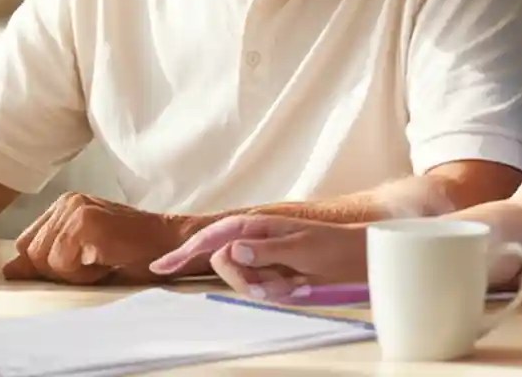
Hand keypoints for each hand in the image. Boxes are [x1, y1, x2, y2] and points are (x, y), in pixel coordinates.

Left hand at [1, 193, 186, 284]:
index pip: (26, 246)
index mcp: (63, 207)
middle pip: (31, 255)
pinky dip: (84, 273)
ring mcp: (75, 209)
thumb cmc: (134, 255)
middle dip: (61, 271)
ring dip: (74, 273)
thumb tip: (9, 270)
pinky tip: (107, 260)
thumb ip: (46, 260)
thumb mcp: (82, 258)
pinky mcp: (84, 222)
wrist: (172, 246)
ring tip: (103, 260)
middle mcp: (66, 202)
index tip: (83, 264)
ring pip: (45, 261)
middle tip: (96, 262)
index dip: (48, 266)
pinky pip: (62, 263)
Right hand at [148, 215, 367, 301]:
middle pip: (224, 265)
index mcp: (257, 227)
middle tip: (277, 285)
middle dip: (245, 281)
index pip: (212, 238)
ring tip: (297, 282)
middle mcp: (255, 241)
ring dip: (266, 289)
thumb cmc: (336, 246)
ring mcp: (263, 259)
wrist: (360, 258)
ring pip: (242, 282)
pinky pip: (260, 291)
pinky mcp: (273, 275)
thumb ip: (266, 250)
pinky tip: (300, 285)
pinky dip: (278, 294)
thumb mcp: (303, 248)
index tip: (161, 267)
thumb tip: (232, 250)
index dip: (185, 252)